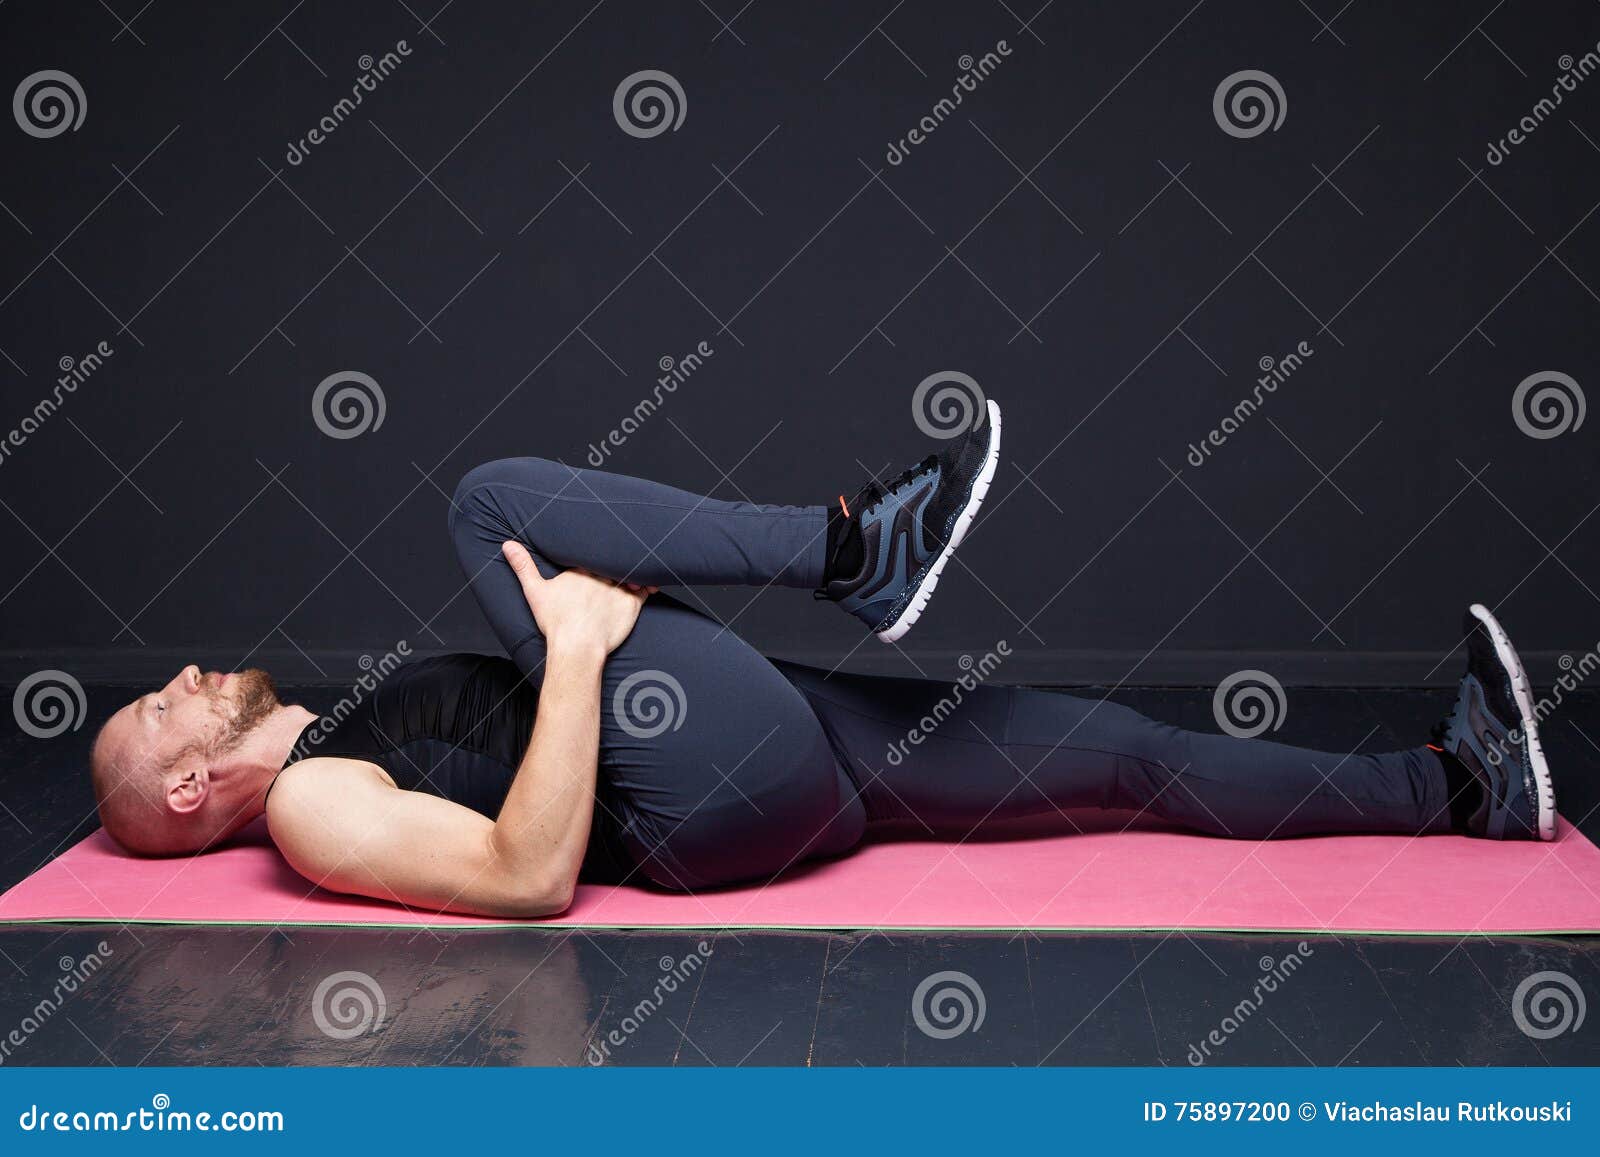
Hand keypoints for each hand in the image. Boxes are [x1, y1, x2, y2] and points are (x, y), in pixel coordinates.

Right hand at [501, 541, 653, 655]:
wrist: (576, 648)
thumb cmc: (555, 622)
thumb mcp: (534, 591)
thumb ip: (523, 566)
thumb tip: (507, 544)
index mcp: (581, 568)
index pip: (593, 554)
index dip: (596, 556)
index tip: (599, 559)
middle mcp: (602, 574)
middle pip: (613, 562)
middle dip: (616, 561)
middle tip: (620, 563)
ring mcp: (618, 588)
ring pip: (630, 573)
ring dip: (633, 573)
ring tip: (636, 573)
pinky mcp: (632, 603)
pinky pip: (644, 589)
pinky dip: (648, 586)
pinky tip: (649, 585)